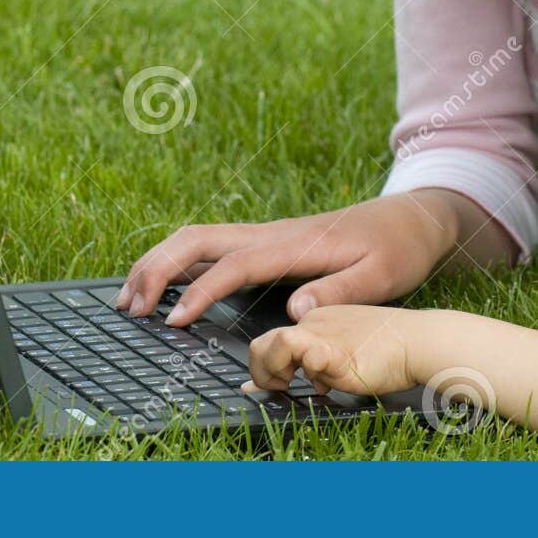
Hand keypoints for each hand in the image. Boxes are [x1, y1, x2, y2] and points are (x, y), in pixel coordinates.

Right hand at [115, 193, 458, 327]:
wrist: (409, 218)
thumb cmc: (396, 249)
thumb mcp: (381, 276)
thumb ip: (338, 291)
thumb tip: (295, 312)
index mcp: (294, 244)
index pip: (235, 264)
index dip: (201, 291)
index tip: (174, 319)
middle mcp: (271, 234)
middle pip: (198, 239)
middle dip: (157, 268)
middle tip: (128, 306)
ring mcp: (264, 235)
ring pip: (197, 238)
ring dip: (159, 262)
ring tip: (129, 296)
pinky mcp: (265, 242)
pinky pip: (210, 247)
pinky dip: (177, 261)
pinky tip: (163, 285)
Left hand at [240, 304, 434, 398]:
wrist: (419, 340)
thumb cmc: (392, 349)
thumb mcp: (348, 354)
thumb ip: (321, 365)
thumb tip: (300, 383)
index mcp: (317, 320)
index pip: (276, 339)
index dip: (265, 365)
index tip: (264, 385)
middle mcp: (315, 324)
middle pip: (263, 342)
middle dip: (260, 372)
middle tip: (278, 388)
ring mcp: (323, 335)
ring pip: (274, 345)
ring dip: (271, 372)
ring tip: (288, 387)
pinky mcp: (335, 351)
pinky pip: (304, 353)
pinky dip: (301, 369)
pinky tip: (317, 383)